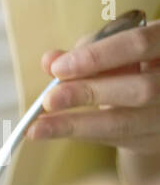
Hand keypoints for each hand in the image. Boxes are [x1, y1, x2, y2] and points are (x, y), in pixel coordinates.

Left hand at [31, 21, 159, 179]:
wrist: (155, 99)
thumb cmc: (133, 63)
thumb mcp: (116, 49)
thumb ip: (87, 50)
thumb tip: (50, 60)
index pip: (141, 44)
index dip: (99, 56)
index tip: (59, 68)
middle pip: (141, 89)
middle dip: (89, 93)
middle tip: (50, 99)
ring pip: (126, 123)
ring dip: (76, 125)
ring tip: (37, 128)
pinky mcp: (154, 140)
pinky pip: (116, 140)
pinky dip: (80, 134)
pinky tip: (52, 132)